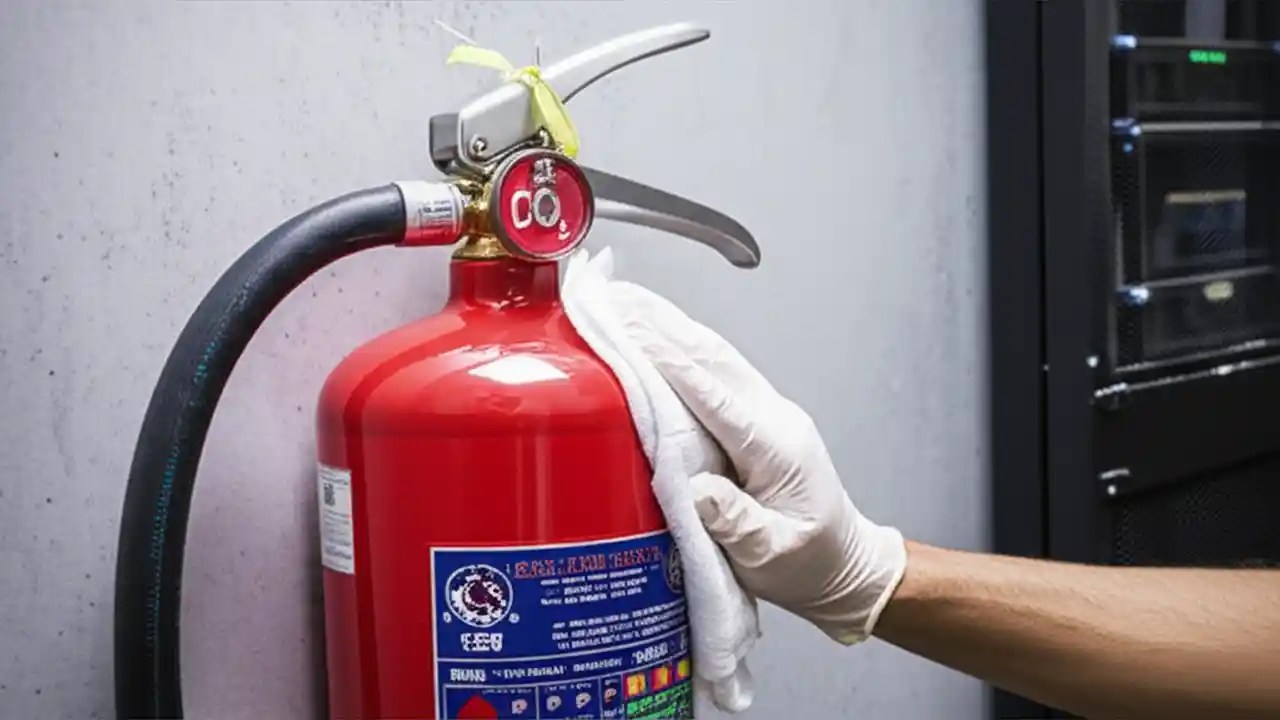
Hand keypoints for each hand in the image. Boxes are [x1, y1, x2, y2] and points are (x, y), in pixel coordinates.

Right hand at [609, 282, 907, 643]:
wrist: (844, 565)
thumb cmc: (809, 564)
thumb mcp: (772, 557)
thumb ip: (737, 524)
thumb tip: (695, 491)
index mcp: (776, 447)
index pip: (716, 395)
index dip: (671, 362)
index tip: (631, 333)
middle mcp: (772, 417)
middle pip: (712, 358)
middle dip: (661, 324)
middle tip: (614, 298)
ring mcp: (765, 412)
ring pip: (713, 357)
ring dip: (669, 326)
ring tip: (624, 302)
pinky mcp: (753, 418)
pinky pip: (714, 373)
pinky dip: (680, 348)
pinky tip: (653, 335)